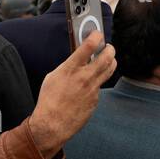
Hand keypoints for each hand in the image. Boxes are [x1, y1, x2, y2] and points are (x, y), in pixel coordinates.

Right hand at [26, 31, 116, 158]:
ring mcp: (92, 89)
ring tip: (107, 59)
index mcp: (71, 69)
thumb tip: (77, 59)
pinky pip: (100, 86)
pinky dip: (97, 81)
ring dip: (111, 61)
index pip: (89, 46)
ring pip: (110, 69)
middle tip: (107, 46)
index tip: (97, 33)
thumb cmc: (49, 100)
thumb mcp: (53, 76)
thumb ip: (68, 65)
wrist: (52, 124)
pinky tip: (89, 83)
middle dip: (109, 48)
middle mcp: (85, 77)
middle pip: (107, 56)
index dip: (96, 36)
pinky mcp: (95, 100)